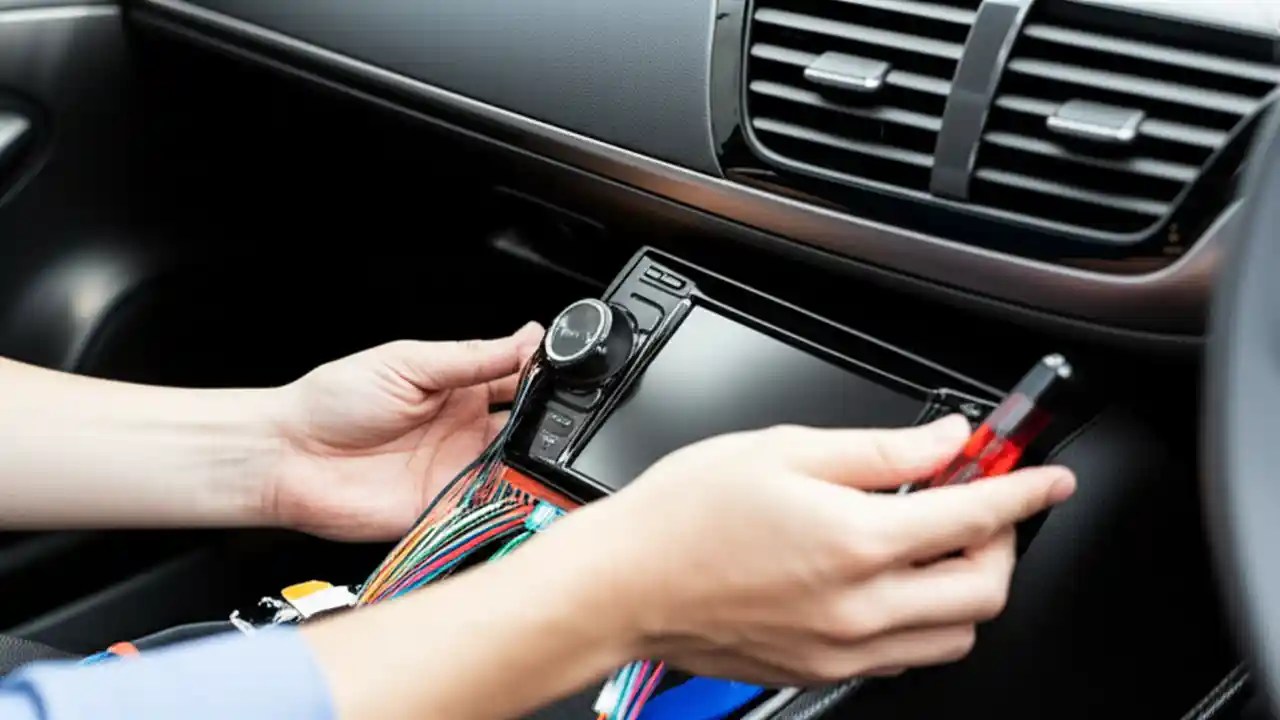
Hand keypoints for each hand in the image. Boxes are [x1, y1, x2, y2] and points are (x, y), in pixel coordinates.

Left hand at [266, 322, 543, 540]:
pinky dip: (512, 499)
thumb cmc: (333, 401)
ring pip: (519, 466)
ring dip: (536, 460)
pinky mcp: (449, 508)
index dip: (546, 373)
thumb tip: (527, 338)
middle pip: (529, 425)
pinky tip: (519, 485)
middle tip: (565, 412)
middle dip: (552, 419)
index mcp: (459, 387)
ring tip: (546, 448)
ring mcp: (460, 470)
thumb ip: (471, 358)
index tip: (567, 368)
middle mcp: (466, 430)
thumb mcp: (407, 363)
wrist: (288, 456)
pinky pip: (493, 507)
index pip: (519, 378)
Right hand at [541, 415, 1075, 685]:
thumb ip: (880, 449)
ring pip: (957, 635)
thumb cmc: (684, 515)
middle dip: (1004, 543)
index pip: (977, 517)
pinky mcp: (824, 669)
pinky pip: (907, 657)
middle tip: (982, 506)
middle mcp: (860, 606)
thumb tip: (945, 441)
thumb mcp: (783, 449)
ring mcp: (844, 648)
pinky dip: (923, 620)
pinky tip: (893, 581)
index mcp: (855, 540)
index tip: (1050, 480)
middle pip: (987, 590)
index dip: (1025, 491)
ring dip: (969, 587)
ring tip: (937, 546)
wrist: (625, 584)